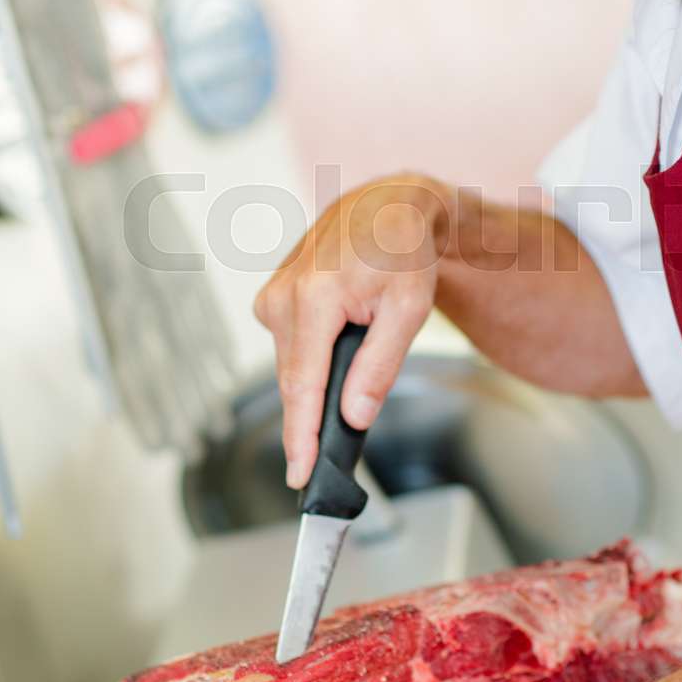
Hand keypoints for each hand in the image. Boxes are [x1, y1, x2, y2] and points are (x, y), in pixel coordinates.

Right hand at [255, 173, 450, 488]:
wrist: (385, 207)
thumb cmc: (402, 252)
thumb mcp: (409, 310)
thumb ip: (380, 366)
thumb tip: (354, 416)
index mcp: (318, 298)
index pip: (303, 384)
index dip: (300, 436)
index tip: (299, 474)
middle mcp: (284, 296)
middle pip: (294, 382)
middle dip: (310, 420)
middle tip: (328, 457)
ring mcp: (273, 296)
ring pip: (291, 368)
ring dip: (316, 385)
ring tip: (350, 375)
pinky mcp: (271, 298)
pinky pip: (290, 349)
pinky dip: (311, 361)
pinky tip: (336, 349)